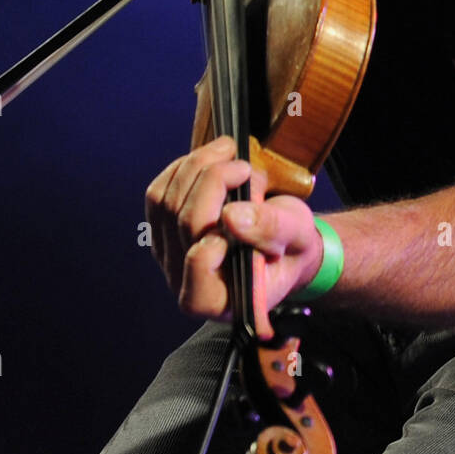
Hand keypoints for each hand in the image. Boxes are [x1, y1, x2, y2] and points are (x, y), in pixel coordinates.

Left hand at [145, 135, 324, 338]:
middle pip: (184, 221)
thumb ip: (271, 230)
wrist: (280, 244)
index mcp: (220, 299)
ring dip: (197, 166)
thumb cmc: (290, 247)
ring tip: (230, 153)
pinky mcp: (161, 232)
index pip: (200, 264)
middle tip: (244, 165)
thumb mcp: (297, 237)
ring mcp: (168, 257)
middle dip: (214, 180)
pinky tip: (209, 159)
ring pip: (166, 201)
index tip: (249, 202)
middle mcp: (185, 283)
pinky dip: (181, 169)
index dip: (218, 229)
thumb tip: (232, 216)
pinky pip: (157, 194)